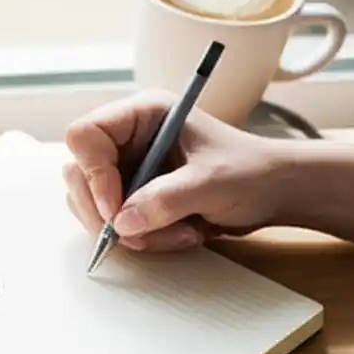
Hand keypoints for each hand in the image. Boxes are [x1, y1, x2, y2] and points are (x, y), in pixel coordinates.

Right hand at [62, 90, 287, 251]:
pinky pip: (111, 222)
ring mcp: (126, 168)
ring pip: (90, 203)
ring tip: (175, 234)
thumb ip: (165, 200)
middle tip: (137, 236)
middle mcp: (127, 138)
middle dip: (106, 212)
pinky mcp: (130, 196)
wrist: (274, 194)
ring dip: (128, 230)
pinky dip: (138, 238)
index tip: (117, 209)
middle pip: (79, 174)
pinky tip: (175, 234)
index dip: (93, 174)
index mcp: (143, 115)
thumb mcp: (211, 183)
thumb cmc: (251, 173)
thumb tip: (122, 223)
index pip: (86, 136)